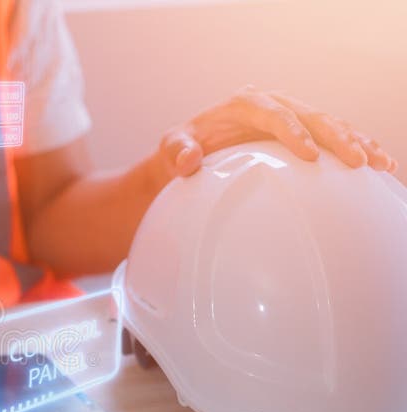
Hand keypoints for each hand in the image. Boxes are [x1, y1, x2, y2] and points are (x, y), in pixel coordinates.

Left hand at [154, 85, 397, 179]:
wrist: (192, 150)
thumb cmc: (183, 147)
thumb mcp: (173, 147)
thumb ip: (177, 151)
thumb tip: (188, 160)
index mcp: (246, 103)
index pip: (275, 114)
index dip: (294, 133)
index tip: (310, 156)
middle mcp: (275, 104)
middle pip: (312, 116)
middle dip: (337, 137)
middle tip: (357, 161)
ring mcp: (292, 117)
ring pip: (330, 125)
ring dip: (357, 142)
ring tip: (380, 164)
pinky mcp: (302, 132)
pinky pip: (334, 137)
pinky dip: (358, 147)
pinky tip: (381, 165)